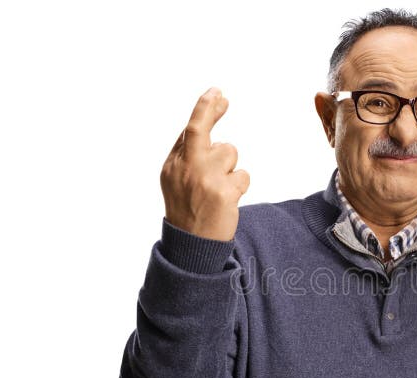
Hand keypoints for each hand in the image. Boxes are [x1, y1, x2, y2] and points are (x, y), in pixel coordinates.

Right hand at [160, 87, 249, 240]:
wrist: (192, 244)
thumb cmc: (187, 208)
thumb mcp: (176, 179)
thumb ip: (188, 153)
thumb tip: (206, 125)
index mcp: (174, 164)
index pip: (189, 130)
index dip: (204, 109)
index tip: (216, 93)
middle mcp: (187, 169)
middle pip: (202, 130)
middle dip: (210, 109)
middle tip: (222, 98)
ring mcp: (205, 179)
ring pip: (229, 152)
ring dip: (230, 167)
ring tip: (219, 187)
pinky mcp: (224, 193)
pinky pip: (242, 175)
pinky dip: (239, 185)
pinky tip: (228, 199)